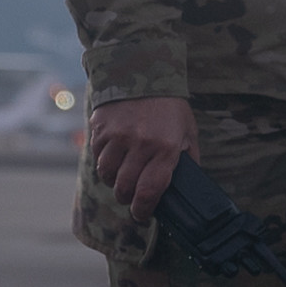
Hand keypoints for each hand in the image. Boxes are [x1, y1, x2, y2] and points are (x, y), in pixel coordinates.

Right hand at [86, 96, 194, 215]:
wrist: (144, 72)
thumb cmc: (170, 107)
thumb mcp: (187, 132)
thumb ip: (187, 160)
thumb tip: (187, 187)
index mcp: (165, 148)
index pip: (149, 191)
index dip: (143, 210)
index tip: (142, 214)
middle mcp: (141, 143)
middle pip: (125, 188)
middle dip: (127, 198)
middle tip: (131, 198)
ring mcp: (118, 136)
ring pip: (107, 175)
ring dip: (113, 182)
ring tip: (122, 177)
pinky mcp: (101, 128)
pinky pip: (97, 157)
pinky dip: (103, 162)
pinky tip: (113, 157)